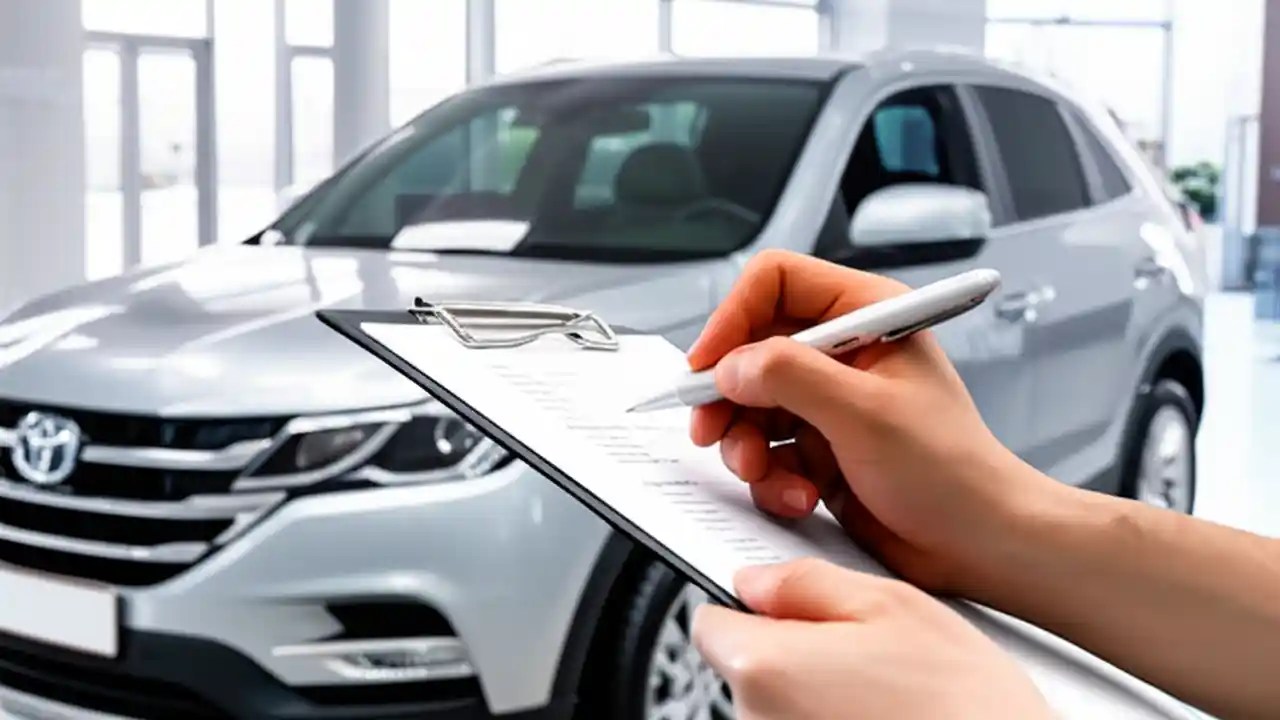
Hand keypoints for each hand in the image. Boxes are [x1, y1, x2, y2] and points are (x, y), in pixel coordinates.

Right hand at [689, 250, 1058, 591]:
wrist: (977, 544)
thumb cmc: (952, 472)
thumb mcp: (865, 415)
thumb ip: (791, 377)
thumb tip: (730, 365)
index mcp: (866, 314)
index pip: (776, 283)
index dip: (734, 317)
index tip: (708, 364)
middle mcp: (843, 351)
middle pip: (750, 348)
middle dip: (729, 397)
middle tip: (712, 430)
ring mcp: (828, 400)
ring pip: (749, 404)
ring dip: (746, 445)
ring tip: (764, 474)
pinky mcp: (818, 445)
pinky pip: (765, 449)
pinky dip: (770, 477)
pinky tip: (800, 495)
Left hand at [693, 559, 1053, 719]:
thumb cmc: (963, 704)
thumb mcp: (891, 604)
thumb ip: (807, 582)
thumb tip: (755, 579)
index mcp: (763, 666)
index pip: (709, 620)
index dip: (750, 604)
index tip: (784, 603)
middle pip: (745, 664)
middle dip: (790, 647)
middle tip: (861, 645)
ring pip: (777, 703)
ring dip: (814, 690)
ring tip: (885, 689)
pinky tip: (884, 717)